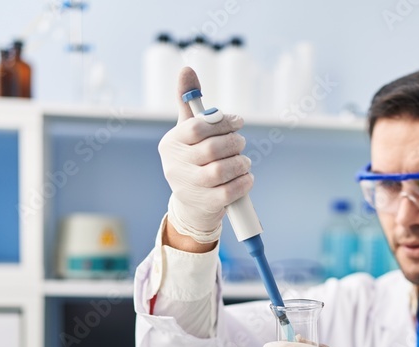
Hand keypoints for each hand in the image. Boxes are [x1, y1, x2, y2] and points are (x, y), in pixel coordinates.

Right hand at [157, 67, 252, 243]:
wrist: (192, 205)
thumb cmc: (193, 160)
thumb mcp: (188, 132)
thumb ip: (189, 102)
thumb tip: (186, 69)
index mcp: (172, 143)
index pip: (197, 128)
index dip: (222, 122)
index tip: (238, 122)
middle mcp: (175, 165)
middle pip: (211, 149)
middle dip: (233, 143)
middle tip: (241, 142)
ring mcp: (189, 187)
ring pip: (221, 170)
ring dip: (240, 163)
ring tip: (243, 161)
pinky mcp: (205, 204)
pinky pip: (230, 191)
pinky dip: (244, 182)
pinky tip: (246, 177)